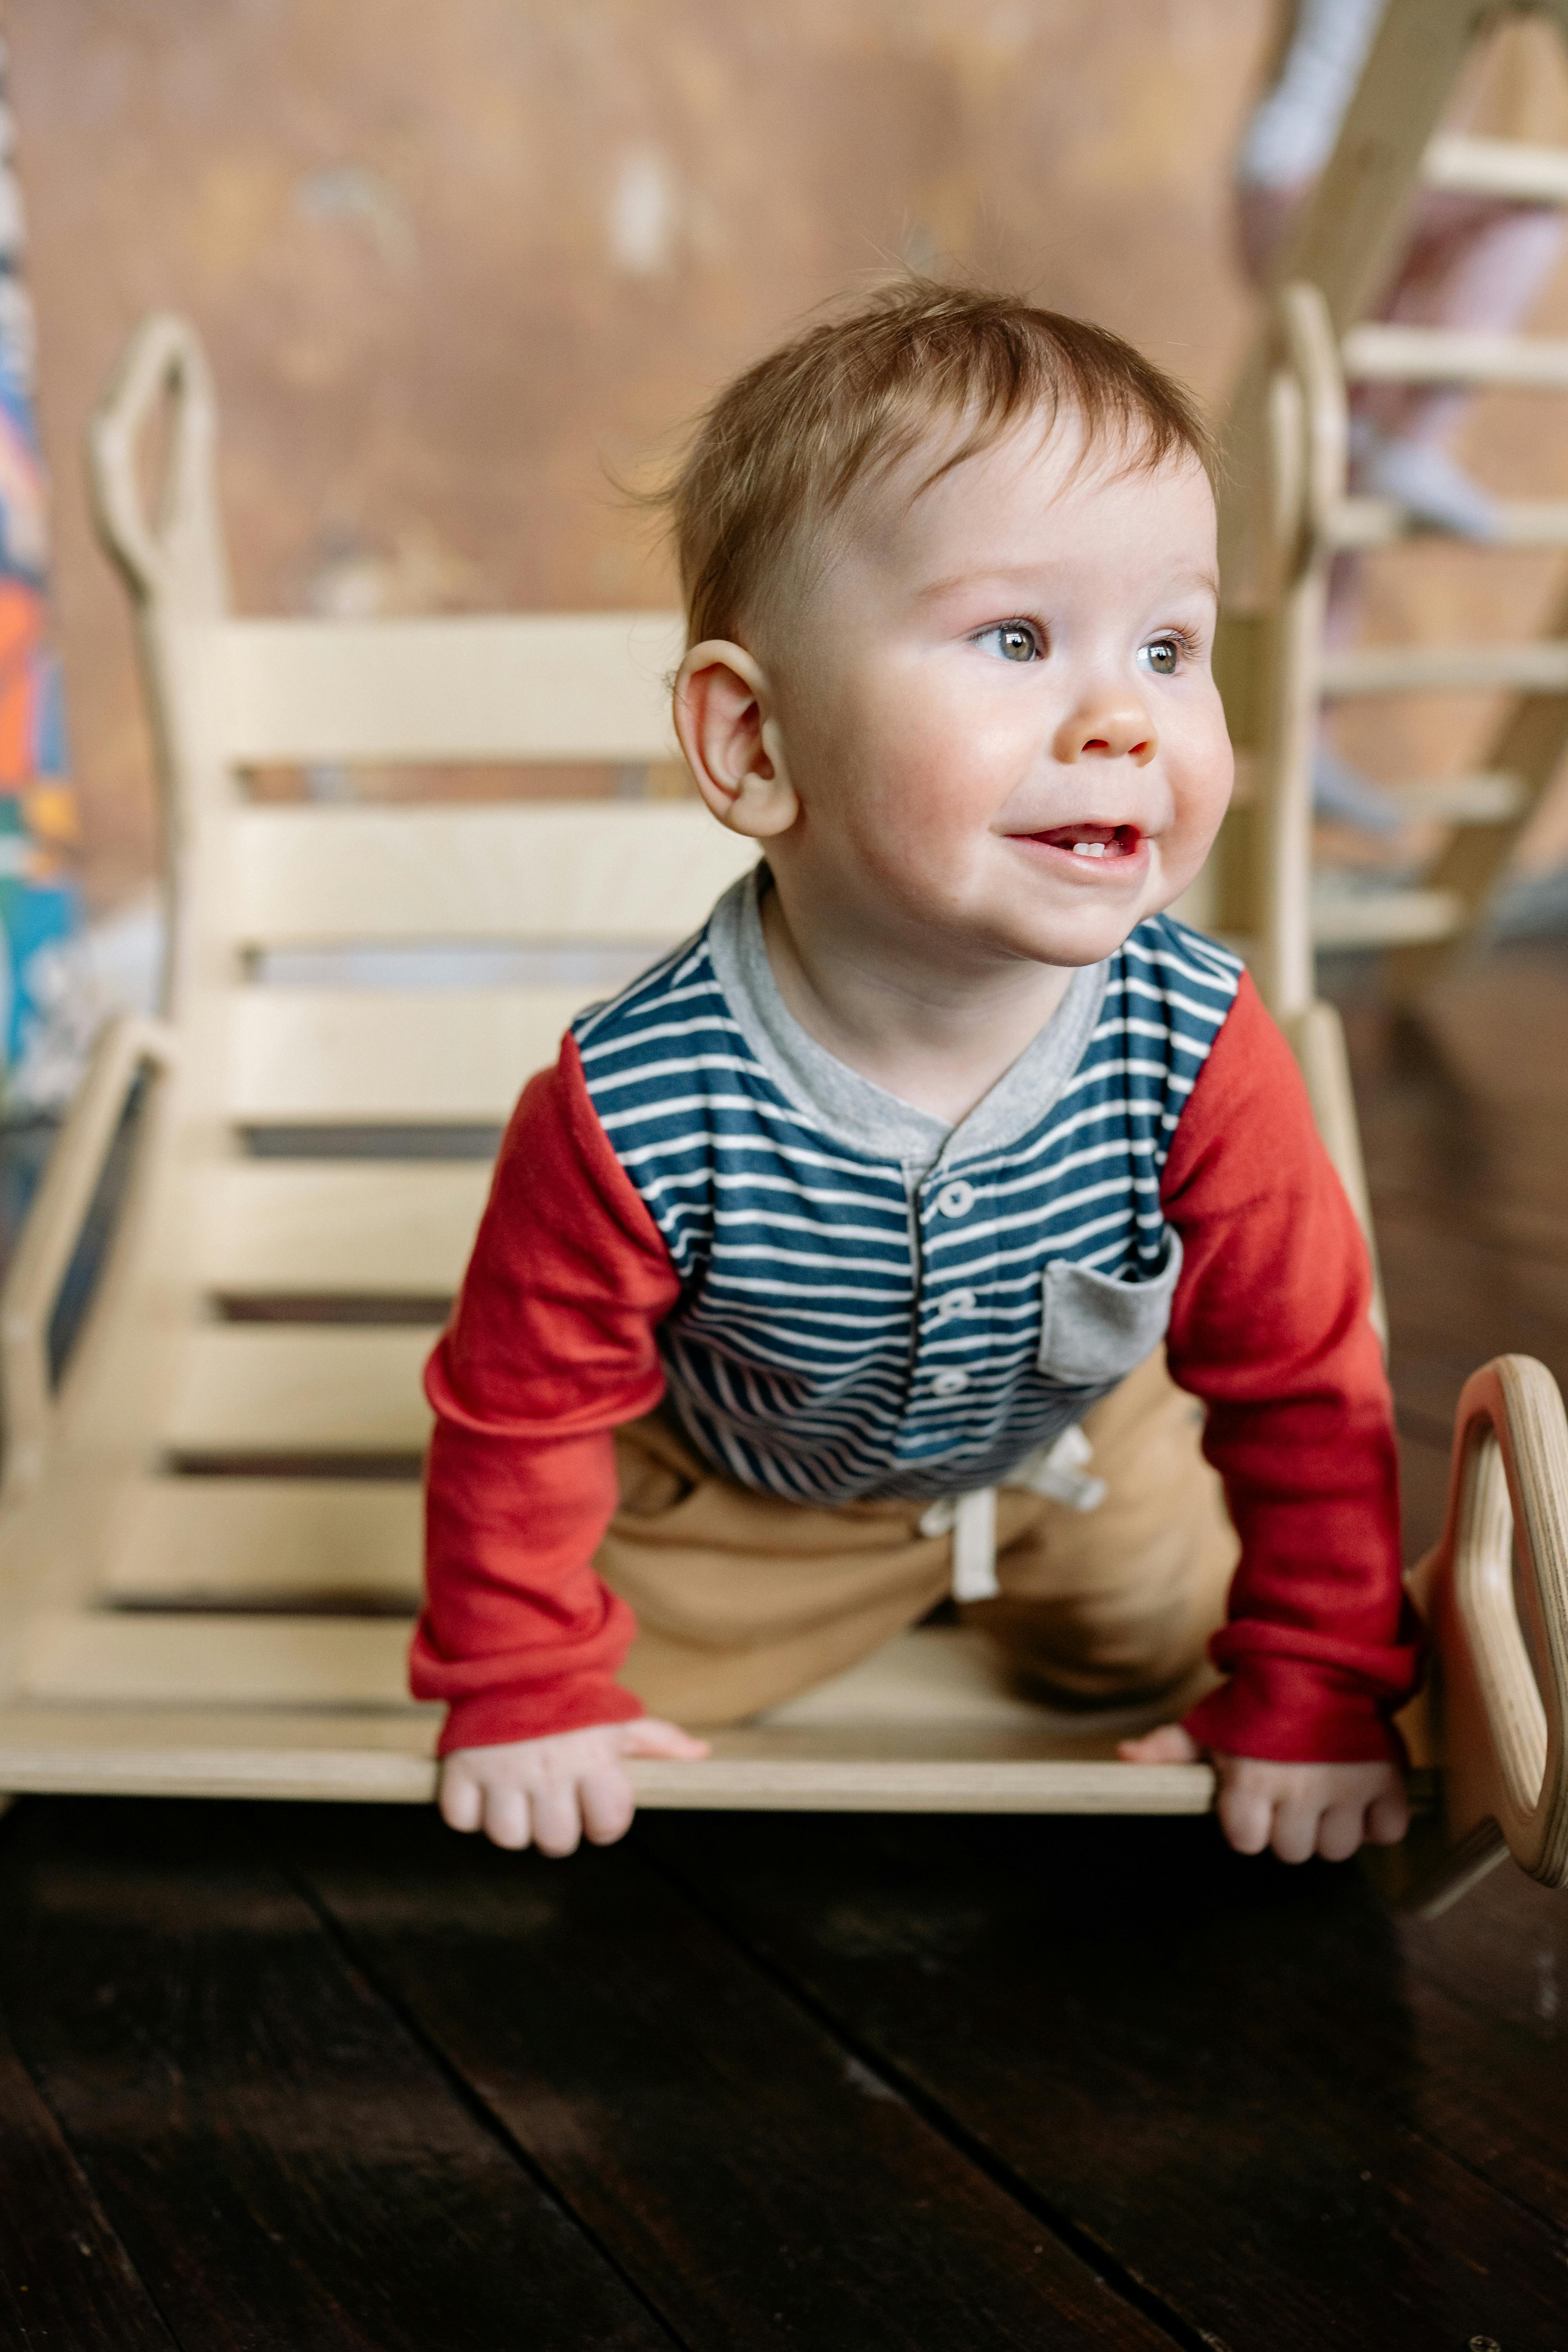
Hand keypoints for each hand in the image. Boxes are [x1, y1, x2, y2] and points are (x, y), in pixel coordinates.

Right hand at [438, 1717, 709, 1855]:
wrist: (514, 1657)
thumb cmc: (573, 1699)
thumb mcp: (618, 1717)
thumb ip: (659, 1742)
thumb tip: (701, 1755)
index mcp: (593, 1759)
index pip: (609, 1825)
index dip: (604, 1821)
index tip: (595, 1804)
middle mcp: (549, 1770)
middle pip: (557, 1842)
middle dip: (557, 1828)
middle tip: (552, 1800)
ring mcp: (501, 1771)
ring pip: (509, 1838)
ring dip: (512, 1822)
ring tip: (518, 1793)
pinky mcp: (460, 1768)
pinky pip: (461, 1820)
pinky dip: (468, 1810)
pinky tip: (483, 1786)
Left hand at [1118, 1723, 1408, 1862]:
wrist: (1318, 1656)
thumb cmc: (1257, 1697)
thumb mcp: (1208, 1721)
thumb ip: (1168, 1748)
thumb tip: (1125, 1757)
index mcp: (1252, 1781)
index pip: (1245, 1841)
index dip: (1245, 1823)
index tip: (1252, 1800)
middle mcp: (1301, 1791)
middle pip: (1292, 1851)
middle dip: (1288, 1826)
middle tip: (1290, 1791)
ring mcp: (1348, 1788)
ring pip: (1337, 1848)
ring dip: (1331, 1827)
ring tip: (1324, 1791)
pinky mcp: (1387, 1781)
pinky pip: (1387, 1832)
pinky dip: (1378, 1819)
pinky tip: (1360, 1794)